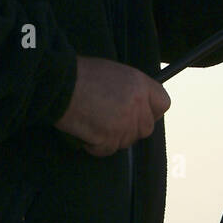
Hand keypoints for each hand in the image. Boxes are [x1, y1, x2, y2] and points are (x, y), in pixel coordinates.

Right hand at [54, 56, 170, 156]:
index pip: (163, 104)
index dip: (151, 111)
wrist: (59, 84)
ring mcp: (125, 124)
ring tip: (93, 122)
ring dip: (112, 137)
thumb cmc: (81, 74)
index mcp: (140, 85)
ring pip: (126, 141)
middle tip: (110, 121)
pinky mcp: (109, 139)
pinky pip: (107, 150)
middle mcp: (137, 105)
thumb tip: (133, 103)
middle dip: (130, 128)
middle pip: (146, 128)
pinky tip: (85, 132)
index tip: (141, 113)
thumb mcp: (114, 73)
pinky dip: (96, 146)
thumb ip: (130, 89)